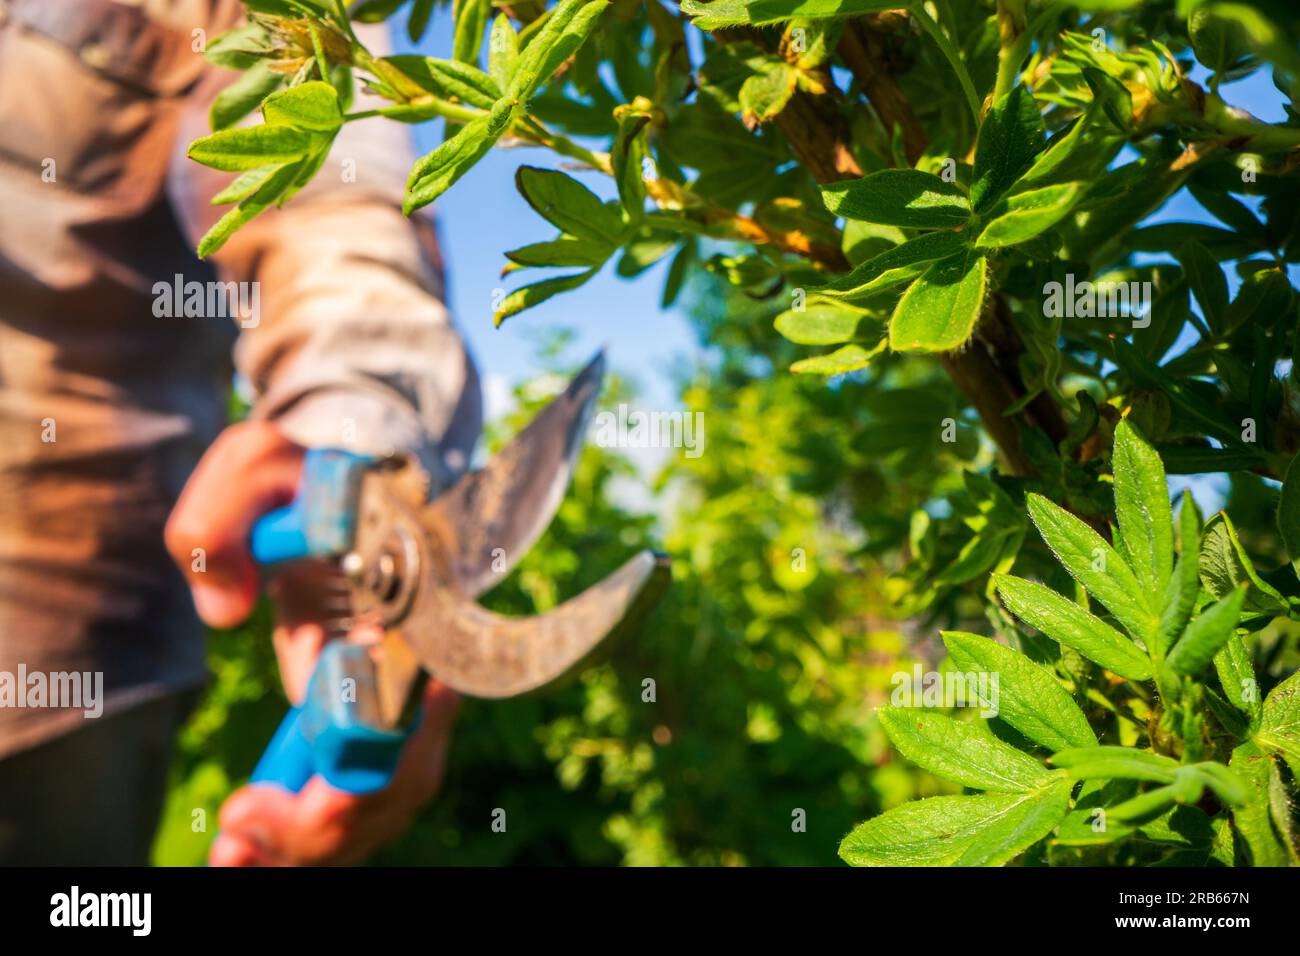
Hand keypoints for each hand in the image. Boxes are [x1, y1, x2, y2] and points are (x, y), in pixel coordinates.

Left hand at [168, 422, 459, 863]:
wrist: (354, 470)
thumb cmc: (305, 469)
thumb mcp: (252, 465)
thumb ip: (220, 518)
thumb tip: (224, 611)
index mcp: (406, 609)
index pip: (390, 731)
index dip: (332, 788)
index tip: (254, 805)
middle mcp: (427, 659)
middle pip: (395, 784)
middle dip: (316, 831)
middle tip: (233, 843)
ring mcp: (416, 690)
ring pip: (388, 797)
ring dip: (316, 839)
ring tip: (235, 853)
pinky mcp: (392, 708)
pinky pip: (372, 786)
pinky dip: (321, 825)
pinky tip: (255, 840)